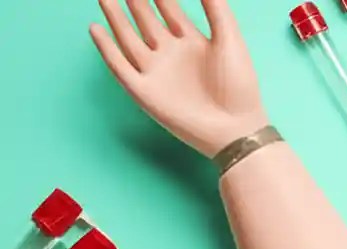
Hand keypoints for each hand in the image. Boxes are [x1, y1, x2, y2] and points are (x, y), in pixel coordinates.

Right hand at [90, 0, 268, 157]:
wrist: (235, 127)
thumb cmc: (239, 86)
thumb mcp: (229, 40)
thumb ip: (216, 9)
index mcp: (193, 44)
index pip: (170, 11)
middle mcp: (172, 55)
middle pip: (146, 22)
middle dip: (135, 2)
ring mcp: (157, 73)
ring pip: (129, 39)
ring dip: (116, 18)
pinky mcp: (145, 92)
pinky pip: (120, 67)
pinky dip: (107, 49)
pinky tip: (96, 29)